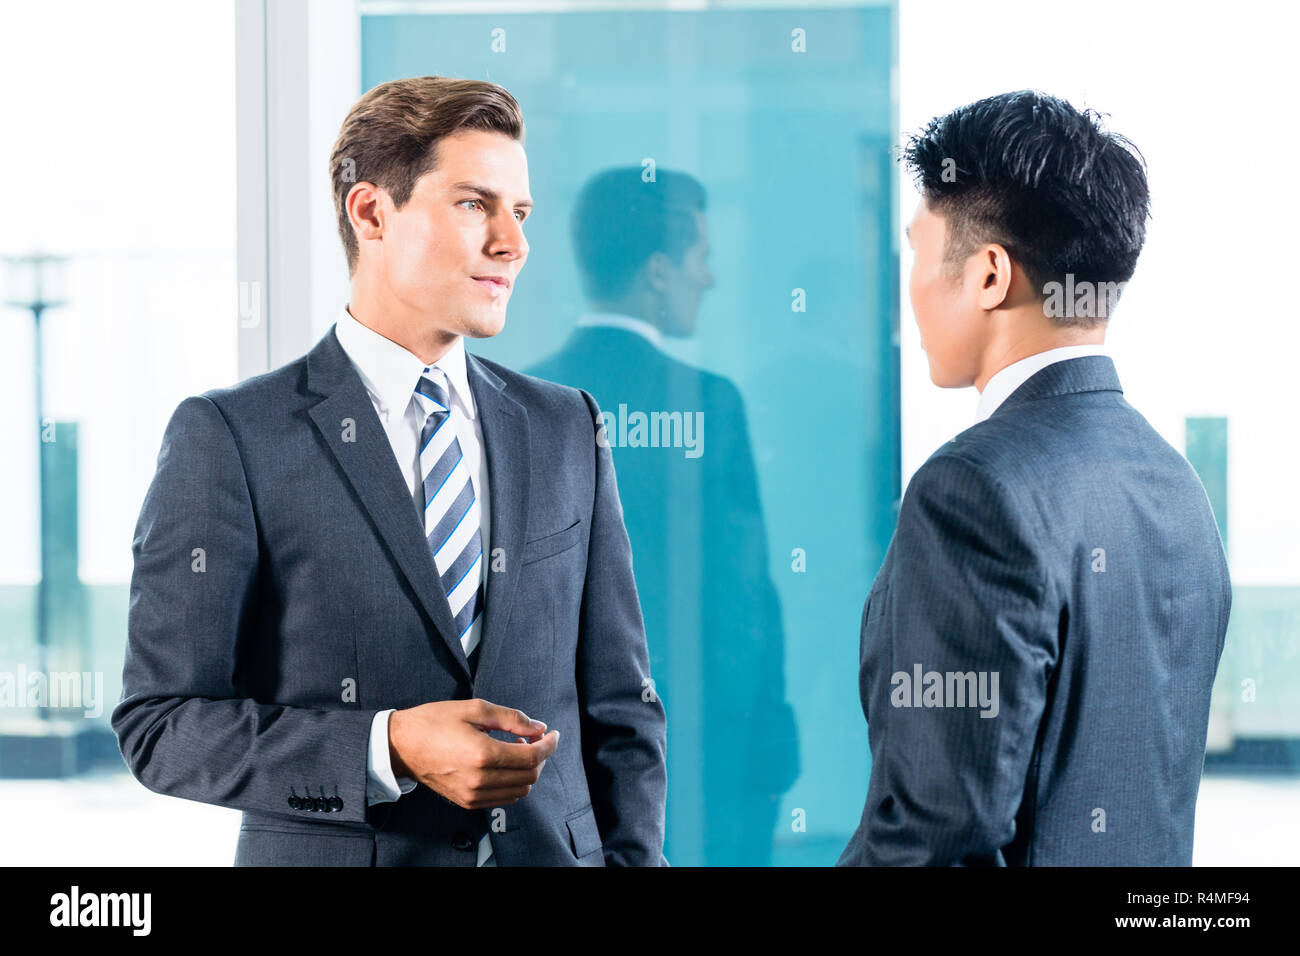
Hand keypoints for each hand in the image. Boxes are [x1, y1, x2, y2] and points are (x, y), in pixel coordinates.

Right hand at [388, 699, 558, 809]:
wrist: (401, 745)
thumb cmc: (434, 722)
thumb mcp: (475, 709)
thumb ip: (511, 718)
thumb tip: (538, 727)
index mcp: (483, 754)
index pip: (531, 757)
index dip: (549, 745)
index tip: (553, 734)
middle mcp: (479, 779)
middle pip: (529, 776)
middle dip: (541, 757)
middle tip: (537, 739)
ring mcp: (472, 794)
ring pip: (519, 791)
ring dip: (528, 771)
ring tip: (520, 750)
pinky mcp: (467, 801)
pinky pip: (503, 798)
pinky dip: (513, 784)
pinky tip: (506, 765)